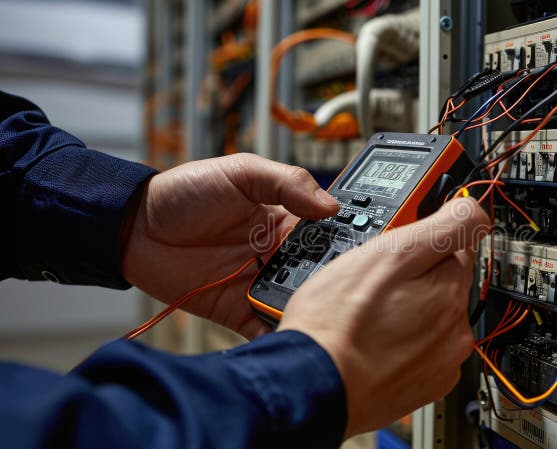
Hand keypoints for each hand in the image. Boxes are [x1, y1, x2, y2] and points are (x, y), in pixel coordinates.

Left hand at [122, 153, 338, 338]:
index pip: (330, 230)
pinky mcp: (240, 311)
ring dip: (312, 306)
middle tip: (348, 284)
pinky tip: (296, 338)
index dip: (351, 236)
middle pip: (321, 271)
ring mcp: (261, 284)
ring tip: (327, 312)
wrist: (134, 229)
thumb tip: (331, 205)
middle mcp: (280, 253)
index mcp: (286, 218)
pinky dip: (280, 335)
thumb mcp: (241, 172)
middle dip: (334, 278)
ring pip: (299, 301)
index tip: (371, 244)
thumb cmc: (185, 192)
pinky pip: (267, 328)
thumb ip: (287, 183)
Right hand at [278, 197, 489, 436]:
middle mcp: (456, 329)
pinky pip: (418, 349)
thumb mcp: (389, 252)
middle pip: (441, 281)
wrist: (313, 384)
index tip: (402, 242)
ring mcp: (440, 361)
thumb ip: (444, 228)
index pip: (456, 243)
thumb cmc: (339, 322)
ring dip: (405, 309)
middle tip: (372, 283)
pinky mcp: (423, 384)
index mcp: (451, 291)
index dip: (425, 235)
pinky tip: (373, 340)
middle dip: (413, 275)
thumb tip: (474, 209)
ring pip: (428, 315)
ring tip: (368, 314)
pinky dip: (400, 342)